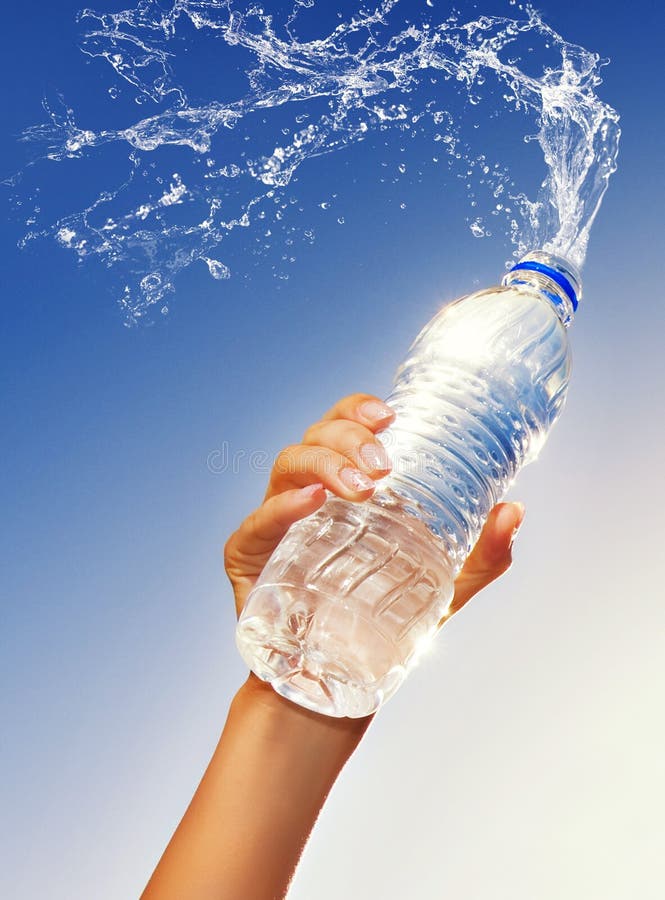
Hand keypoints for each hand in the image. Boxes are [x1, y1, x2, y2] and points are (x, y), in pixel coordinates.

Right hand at [224, 392, 524, 620]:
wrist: (337, 681)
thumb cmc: (384, 622)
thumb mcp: (442, 587)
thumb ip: (481, 555)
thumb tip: (513, 509)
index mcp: (344, 488)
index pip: (343, 430)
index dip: (358, 410)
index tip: (388, 414)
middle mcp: (307, 494)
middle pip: (315, 438)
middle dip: (346, 437)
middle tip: (382, 464)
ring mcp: (276, 523)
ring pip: (286, 466)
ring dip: (322, 464)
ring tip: (358, 485)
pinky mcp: (250, 557)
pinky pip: (256, 524)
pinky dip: (280, 508)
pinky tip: (311, 502)